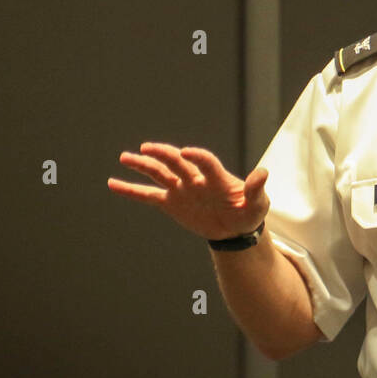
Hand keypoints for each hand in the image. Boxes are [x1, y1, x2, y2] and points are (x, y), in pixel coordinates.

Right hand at [107, 142, 269, 240]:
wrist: (236, 229)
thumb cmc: (248, 213)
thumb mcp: (257, 204)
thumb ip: (256, 190)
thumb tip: (263, 173)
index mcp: (217, 178)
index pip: (206, 162)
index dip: (197, 156)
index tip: (185, 152)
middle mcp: (196, 179)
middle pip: (177, 163)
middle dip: (163, 154)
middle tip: (146, 148)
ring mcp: (181, 190)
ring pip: (159, 174)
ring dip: (143, 165)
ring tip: (125, 157)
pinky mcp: (172, 203)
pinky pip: (148, 195)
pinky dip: (131, 190)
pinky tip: (113, 183)